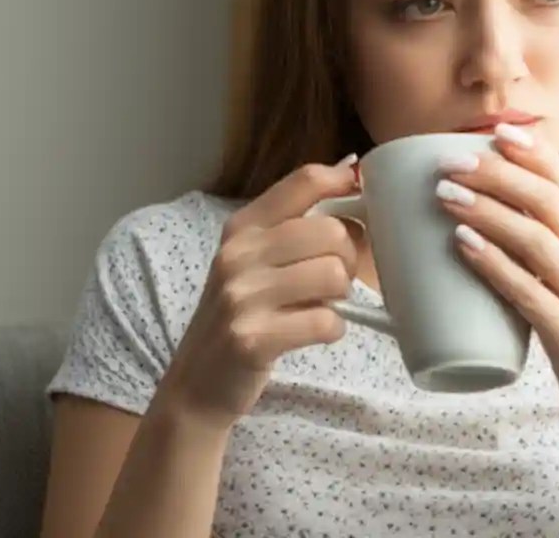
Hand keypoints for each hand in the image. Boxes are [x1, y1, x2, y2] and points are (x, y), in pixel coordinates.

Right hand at [153, 158, 360, 431]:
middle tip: (335, 280)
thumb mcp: (251, 261)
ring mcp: (242, 297)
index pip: (303, 182)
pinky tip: (315, 333)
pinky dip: (332, 330)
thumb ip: (292, 225)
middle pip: (331, 231)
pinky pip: (325, 322)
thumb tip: (351, 176)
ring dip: (340, 296)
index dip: (344, 181)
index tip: (361, 192)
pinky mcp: (252, 339)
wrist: (197, 382)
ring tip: (322, 306)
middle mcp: (238, 255)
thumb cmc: (239, 315)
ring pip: (333, 274)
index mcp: (241, 227)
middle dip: (348, 258)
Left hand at [434, 126, 558, 448]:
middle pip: (550, 202)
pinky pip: (530, 292)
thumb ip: (545, 256)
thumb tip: (486, 225)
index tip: (493, 131)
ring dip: (488, 211)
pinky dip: (494, 264)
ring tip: (445, 194)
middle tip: (451, 159)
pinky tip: (463, 246)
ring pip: (538, 240)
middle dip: (499, 174)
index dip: (532, 155)